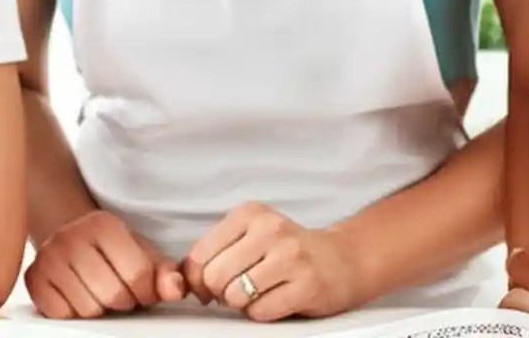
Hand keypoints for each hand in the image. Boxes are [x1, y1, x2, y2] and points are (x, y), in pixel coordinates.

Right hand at [25, 210, 185, 318]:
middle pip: (113, 295)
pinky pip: (62, 315)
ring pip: (88, 309)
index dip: (146, 292)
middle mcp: (72, 237)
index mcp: (104, 225)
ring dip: (99, 308)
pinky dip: (74, 312)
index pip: (138, 275)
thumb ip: (165, 272)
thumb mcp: (141, 253)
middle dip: (123, 301)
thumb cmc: (110, 249)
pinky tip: (77, 295)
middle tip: (119, 291)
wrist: (68, 235)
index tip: (141, 289)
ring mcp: (49, 257)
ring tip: (97, 291)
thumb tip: (177, 288)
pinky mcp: (33, 279)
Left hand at [181, 203, 358, 321]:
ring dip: (242, 303)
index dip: (197, 278)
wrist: (343, 259)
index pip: (201, 253)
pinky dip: (261, 313)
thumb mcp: (252, 236)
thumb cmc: (290, 251)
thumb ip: (218, 250)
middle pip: (215, 276)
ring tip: (258, 292)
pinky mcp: (307, 285)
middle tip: (235, 290)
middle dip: (219, 292)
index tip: (206, 286)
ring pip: (236, 295)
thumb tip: (185, 278)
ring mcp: (290, 257)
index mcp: (251, 214)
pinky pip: (261, 312)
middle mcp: (271, 230)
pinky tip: (276, 299)